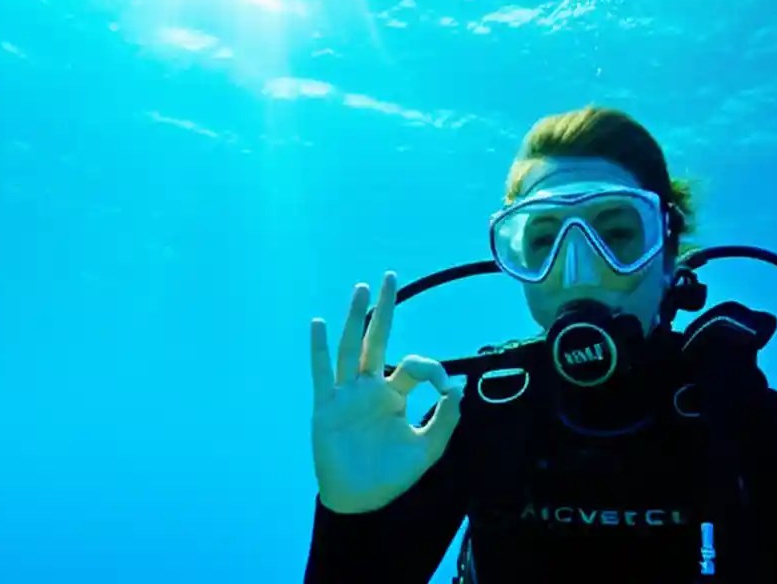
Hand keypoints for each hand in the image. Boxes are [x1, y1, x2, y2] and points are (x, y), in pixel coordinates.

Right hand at [310, 271, 464, 513]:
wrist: (360, 499)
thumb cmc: (391, 474)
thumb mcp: (428, 448)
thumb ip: (445, 420)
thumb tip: (458, 387)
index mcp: (394, 395)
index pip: (415, 366)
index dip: (434, 370)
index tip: (446, 387)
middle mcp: (370, 389)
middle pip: (377, 340)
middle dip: (384, 309)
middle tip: (389, 277)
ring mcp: (347, 396)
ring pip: (351, 349)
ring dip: (356, 319)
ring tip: (361, 289)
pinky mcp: (327, 408)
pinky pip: (322, 375)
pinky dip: (320, 350)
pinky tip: (318, 325)